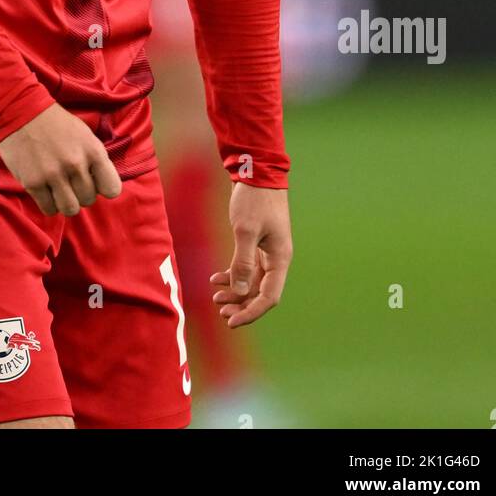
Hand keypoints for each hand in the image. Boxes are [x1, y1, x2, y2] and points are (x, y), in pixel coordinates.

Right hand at [0, 103, 122, 216]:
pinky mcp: (33, 183)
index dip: (102, 187)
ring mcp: (53, 174)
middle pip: (88, 200)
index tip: (93, 182)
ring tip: (59, 189)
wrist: (22, 111)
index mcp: (93, 150)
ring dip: (65, 202)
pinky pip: (49, 209)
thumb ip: (95, 160)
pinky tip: (45, 190)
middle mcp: (75, 164)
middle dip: (80, 193)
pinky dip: (49, 204)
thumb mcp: (85, 135)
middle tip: (70, 181)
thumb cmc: (56, 124)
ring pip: (70, 209)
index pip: (112, 189)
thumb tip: (101, 186)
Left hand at [211, 183, 291, 326]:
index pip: (269, 297)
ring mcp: (268, 252)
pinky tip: (217, 278)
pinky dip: (233, 275)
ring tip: (216, 298)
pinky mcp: (258, 244)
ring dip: (236, 291)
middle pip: (261, 293)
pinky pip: (247, 268)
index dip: (251, 312)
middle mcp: (276, 259)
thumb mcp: (245, 231)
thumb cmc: (254, 200)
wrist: (257, 174)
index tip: (232, 322)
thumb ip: (243, 261)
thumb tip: (241, 291)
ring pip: (253, 281)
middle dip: (242, 305)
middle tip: (221, 311)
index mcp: (279, 259)